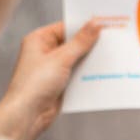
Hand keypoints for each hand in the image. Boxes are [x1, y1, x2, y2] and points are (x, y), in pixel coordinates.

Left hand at [0, 19, 100, 139]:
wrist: (28, 115)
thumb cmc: (35, 84)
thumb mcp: (61, 58)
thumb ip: (80, 42)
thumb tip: (95, 24)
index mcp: (39, 39)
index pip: (66, 27)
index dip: (84, 26)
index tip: (104, 23)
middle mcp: (45, 52)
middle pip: (73, 43)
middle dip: (90, 44)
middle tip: (111, 39)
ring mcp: (53, 68)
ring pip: (77, 60)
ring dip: (91, 60)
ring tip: (111, 56)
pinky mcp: (60, 83)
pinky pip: (78, 74)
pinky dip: (88, 74)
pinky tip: (103, 73)